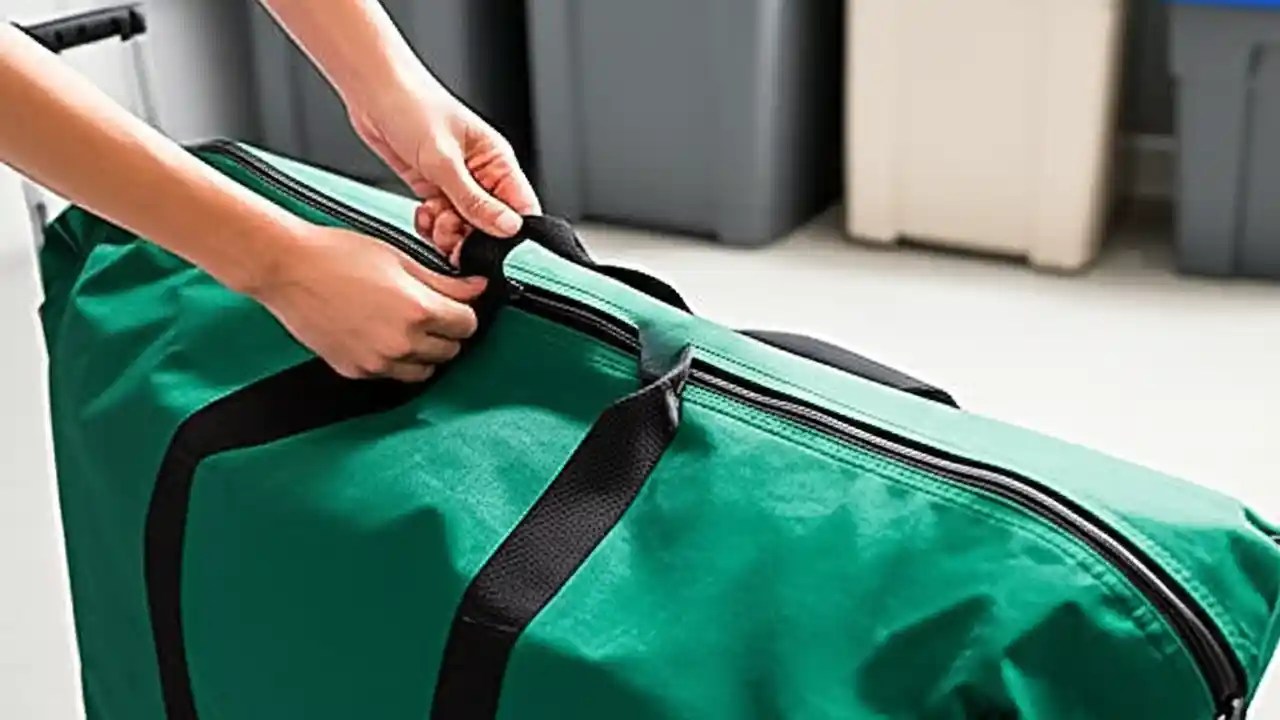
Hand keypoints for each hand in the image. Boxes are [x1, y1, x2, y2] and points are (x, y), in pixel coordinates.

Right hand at [251, 223, 485, 381]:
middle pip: (450, 351)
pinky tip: (380, 335)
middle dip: (446, 332)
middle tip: (428, 312)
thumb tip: (477, 288)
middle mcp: (402, 343)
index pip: (468, 325)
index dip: (463, 313)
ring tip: (404, 326)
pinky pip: (391, 375)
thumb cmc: (338, 255)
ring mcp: (378, 362)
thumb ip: (444, 282)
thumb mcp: (401, 259)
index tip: (454, 306)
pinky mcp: (356, 371)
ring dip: (423, 352)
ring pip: (424, 370)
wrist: (288, 268)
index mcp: (418, 311)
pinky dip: (394, 361)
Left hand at [348, 80, 539, 260]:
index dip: (512, 233)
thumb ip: (475, 200)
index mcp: (497, 161)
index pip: (522, 208)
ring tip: (434, 217)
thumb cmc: (411, 104)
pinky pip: (442, 220)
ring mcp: (457, 183)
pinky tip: (423, 212)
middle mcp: (481, 174)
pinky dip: (431, 225)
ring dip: (448, 232)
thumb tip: (508, 227)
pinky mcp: (433, 188)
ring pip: (464, 227)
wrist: (371, 90)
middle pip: (492, 224)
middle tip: (452, 231)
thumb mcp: (444, 160)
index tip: (492, 246)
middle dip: (471, 236)